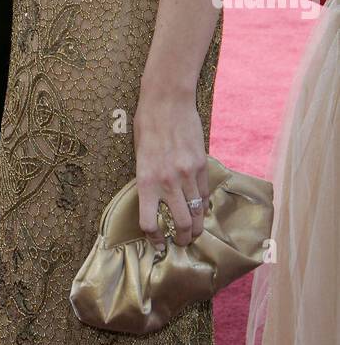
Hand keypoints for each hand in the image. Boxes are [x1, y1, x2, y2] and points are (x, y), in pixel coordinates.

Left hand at [133, 91, 209, 247]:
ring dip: (196, 228)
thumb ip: (148, 181)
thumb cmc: (147, 125)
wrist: (167, 101)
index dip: (154, 238)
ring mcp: (187, 174)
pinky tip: (200, 210)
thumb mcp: (139, 156)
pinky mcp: (202, 165)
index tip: (156, 243)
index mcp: (146, 180)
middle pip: (180, 224)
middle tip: (180, 243)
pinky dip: (203, 206)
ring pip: (197, 213)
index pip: (149, 222)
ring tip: (193, 232)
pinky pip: (205, 194)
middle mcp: (167, 181)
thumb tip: (156, 204)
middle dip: (181, 239)